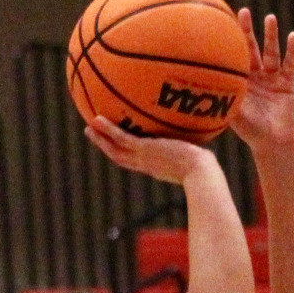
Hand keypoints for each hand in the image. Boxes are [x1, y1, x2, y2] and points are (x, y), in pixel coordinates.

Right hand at [85, 116, 211, 184]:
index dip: (123, 151)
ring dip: (101, 139)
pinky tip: (96, 119)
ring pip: (116, 149)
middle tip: (93, 133)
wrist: (201, 173)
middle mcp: (146, 163)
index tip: (116, 143)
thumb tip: (203, 134)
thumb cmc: (205, 166)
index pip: (135, 159)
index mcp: (155, 165)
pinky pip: (121, 139)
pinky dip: (108, 130)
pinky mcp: (144, 150)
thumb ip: (193, 144)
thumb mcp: (196, 153)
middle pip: (120, 155)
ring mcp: (143, 157)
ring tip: (88, 126)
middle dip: (106, 145)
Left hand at [228, 11, 293, 150]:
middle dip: (247, 31)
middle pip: (251, 49)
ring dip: (271, 35)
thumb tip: (201, 85)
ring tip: (270, 18)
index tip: (223, 23)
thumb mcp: (233, 112)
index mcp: (240, 82)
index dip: (229, 42)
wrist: (273, 144)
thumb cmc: (250, 132)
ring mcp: (272, 79)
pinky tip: (293, 36)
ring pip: (271, 53)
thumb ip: (223, 97)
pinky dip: (292, 51)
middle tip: (243, 12)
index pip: (234, 57)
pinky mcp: (287, 84)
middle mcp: (255, 77)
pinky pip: (290, 64)